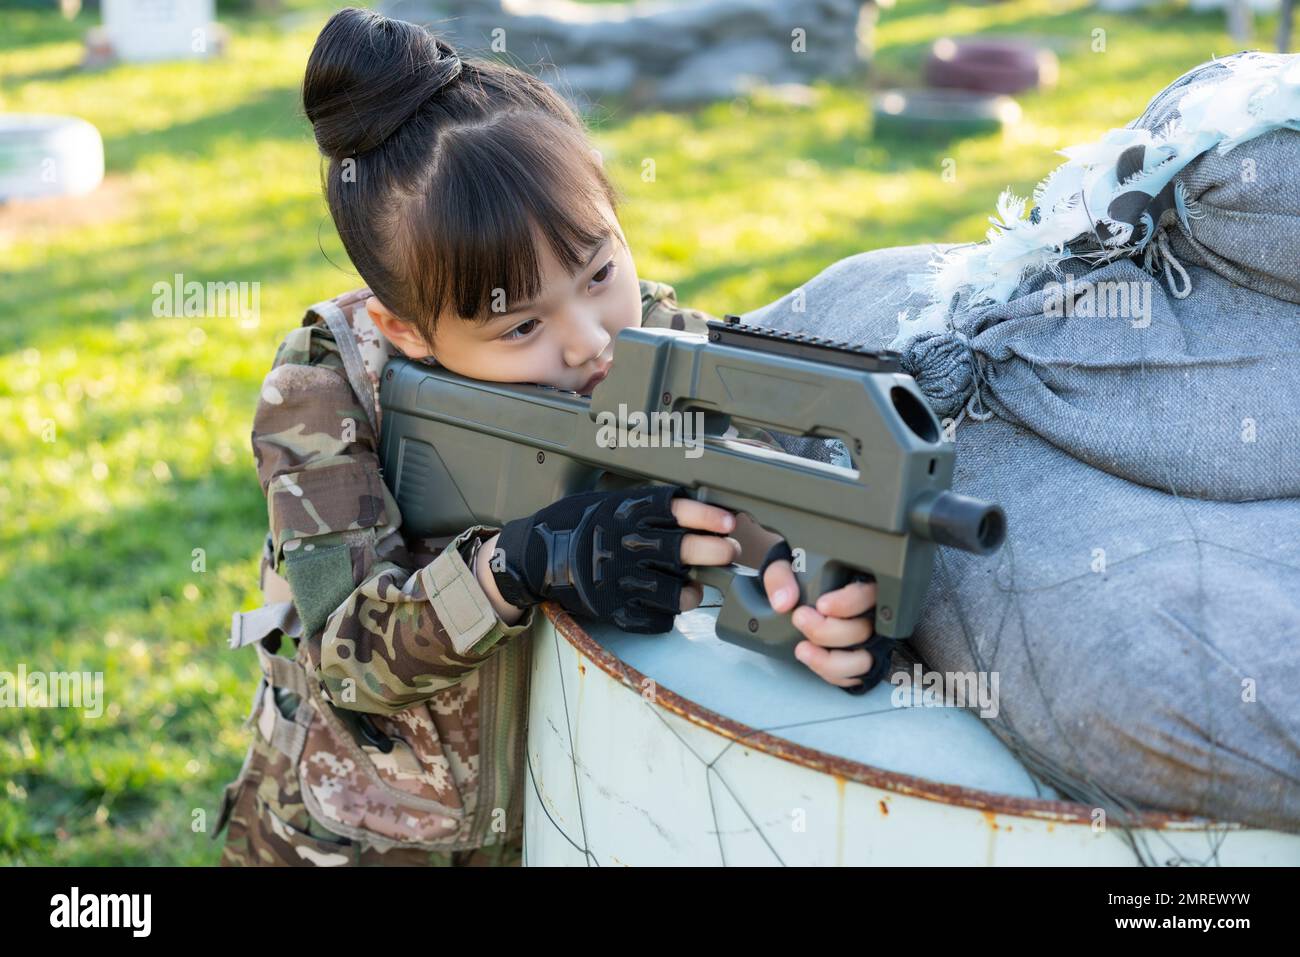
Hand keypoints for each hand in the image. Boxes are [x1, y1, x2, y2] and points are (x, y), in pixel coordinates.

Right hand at [490, 484, 740, 633]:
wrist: (534, 557)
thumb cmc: (576, 524)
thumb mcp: (608, 502)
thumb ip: (645, 507)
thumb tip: (694, 509)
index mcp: (625, 514)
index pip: (674, 510)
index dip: (706, 516)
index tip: (729, 521)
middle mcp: (625, 545)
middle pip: (682, 549)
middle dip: (714, 551)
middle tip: (729, 552)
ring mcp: (620, 580)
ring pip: (676, 590)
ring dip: (694, 590)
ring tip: (696, 588)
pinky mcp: (615, 609)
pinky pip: (656, 619)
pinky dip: (667, 614)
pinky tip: (667, 605)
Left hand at [758, 544, 878, 690]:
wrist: (797, 591)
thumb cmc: (800, 577)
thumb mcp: (786, 567)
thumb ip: (781, 578)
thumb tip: (783, 602)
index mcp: (861, 583)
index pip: (870, 595)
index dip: (849, 603)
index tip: (822, 605)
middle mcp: (871, 614)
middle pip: (864, 630)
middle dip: (828, 631)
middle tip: (801, 618)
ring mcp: (868, 641)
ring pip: (863, 660)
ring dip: (831, 661)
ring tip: (802, 649)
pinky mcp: (857, 660)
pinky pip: (853, 676)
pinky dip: (831, 673)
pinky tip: (811, 658)